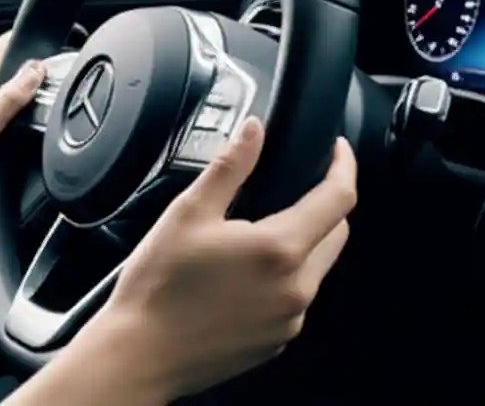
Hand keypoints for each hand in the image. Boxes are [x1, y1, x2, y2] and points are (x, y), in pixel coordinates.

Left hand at [0, 32, 44, 250]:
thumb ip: (10, 98)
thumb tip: (34, 68)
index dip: (11, 40)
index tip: (34, 30)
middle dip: (20, 61)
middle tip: (46, 55)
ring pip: (2, 98)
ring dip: (20, 88)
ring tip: (44, 82)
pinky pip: (6, 123)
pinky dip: (20, 117)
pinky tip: (31, 124)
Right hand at [60, 118, 356, 401]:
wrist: (140, 354)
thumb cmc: (158, 288)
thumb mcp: (189, 212)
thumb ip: (230, 166)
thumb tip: (253, 130)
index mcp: (280, 249)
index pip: (339, 198)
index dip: (343, 166)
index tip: (337, 151)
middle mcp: (296, 288)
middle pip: (336, 233)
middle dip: (325, 205)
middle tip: (291, 189)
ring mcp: (289, 319)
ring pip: (318, 268)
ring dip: (303, 243)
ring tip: (254, 236)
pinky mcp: (277, 340)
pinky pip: (296, 299)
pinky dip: (284, 279)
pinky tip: (244, 275)